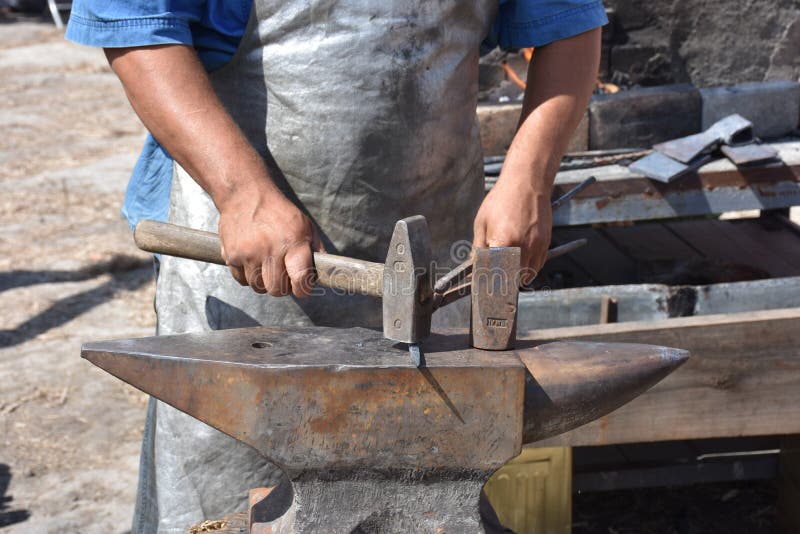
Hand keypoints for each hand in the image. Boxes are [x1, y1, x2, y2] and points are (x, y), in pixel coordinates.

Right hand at [217, 182, 320, 297]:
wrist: (245, 194)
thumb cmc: (279, 212)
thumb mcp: (305, 225)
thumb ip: (315, 250)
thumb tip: (324, 273)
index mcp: (292, 242)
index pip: (300, 280)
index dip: (303, 289)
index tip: (302, 288)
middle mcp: (269, 250)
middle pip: (277, 290)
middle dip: (282, 287)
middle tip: (283, 276)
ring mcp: (248, 254)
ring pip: (258, 287)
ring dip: (264, 282)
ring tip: (267, 265)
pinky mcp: (231, 256)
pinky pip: (241, 280)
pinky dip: (248, 276)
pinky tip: (252, 261)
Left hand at [473, 179, 551, 284]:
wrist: (526, 183)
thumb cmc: (502, 200)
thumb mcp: (482, 223)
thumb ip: (478, 248)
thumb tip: (473, 265)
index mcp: (503, 243)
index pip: (494, 273)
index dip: (486, 279)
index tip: (481, 280)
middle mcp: (522, 248)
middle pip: (512, 279)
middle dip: (501, 281)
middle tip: (493, 276)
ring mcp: (536, 247)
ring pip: (526, 275)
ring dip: (516, 277)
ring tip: (506, 269)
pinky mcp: (545, 243)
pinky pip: (537, 266)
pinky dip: (528, 269)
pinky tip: (519, 262)